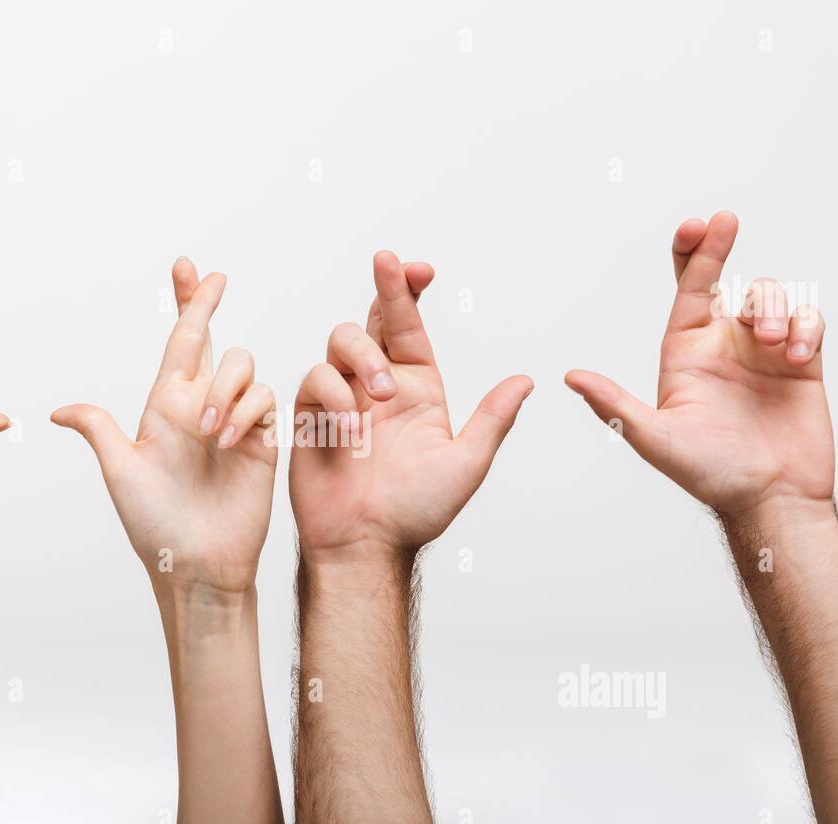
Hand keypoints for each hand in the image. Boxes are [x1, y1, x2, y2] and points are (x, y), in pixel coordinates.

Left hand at [52, 258, 277, 595]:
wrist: (199, 564)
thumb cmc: (156, 525)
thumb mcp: (121, 472)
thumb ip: (100, 430)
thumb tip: (60, 410)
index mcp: (165, 407)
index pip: (179, 343)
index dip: (186, 304)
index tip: (188, 267)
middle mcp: (201, 407)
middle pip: (214, 340)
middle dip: (210, 305)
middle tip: (216, 278)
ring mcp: (235, 422)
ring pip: (241, 366)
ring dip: (224, 388)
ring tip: (207, 433)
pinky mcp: (263, 441)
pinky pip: (265, 399)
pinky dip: (246, 410)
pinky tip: (228, 441)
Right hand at [290, 251, 532, 562]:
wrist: (365, 545)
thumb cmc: (415, 512)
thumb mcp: (466, 463)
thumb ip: (492, 419)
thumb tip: (526, 381)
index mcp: (418, 388)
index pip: (411, 326)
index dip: (409, 290)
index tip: (416, 267)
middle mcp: (379, 385)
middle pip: (375, 319)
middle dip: (384, 287)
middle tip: (390, 265)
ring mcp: (343, 397)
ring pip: (342, 341)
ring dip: (363, 356)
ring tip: (379, 395)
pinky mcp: (311, 415)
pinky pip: (314, 379)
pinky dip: (332, 394)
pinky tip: (349, 429)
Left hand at [565, 212, 833, 516]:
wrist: (770, 500)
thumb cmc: (710, 474)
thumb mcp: (654, 438)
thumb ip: (614, 404)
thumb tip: (569, 377)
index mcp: (687, 353)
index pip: (689, 290)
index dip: (693, 253)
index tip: (698, 224)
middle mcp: (724, 345)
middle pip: (729, 280)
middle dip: (723, 250)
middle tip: (724, 222)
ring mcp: (765, 352)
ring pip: (772, 294)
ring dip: (772, 306)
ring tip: (771, 343)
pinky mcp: (804, 362)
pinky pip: (810, 320)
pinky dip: (806, 325)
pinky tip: (796, 353)